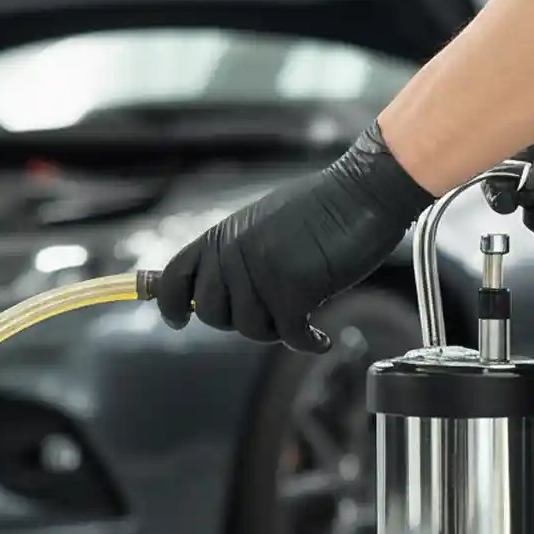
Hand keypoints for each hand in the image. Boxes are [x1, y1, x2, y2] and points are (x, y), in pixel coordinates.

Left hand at [156, 124, 432, 351]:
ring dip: (278, 330)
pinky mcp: (292, 289)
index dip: (170, 305)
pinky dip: (307, 342)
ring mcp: (260, 271)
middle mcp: (234, 253)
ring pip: (250, 329)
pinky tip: (321, 339)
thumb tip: (218, 291)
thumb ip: (238, 253)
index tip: (177, 322)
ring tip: (301, 314)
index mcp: (222, 235)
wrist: (363, 191)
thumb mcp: (264, 223)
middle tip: (272, 314)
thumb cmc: (324, 207)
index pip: (174, 277)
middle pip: (211, 314)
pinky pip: (289, 336)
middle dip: (238, 322)